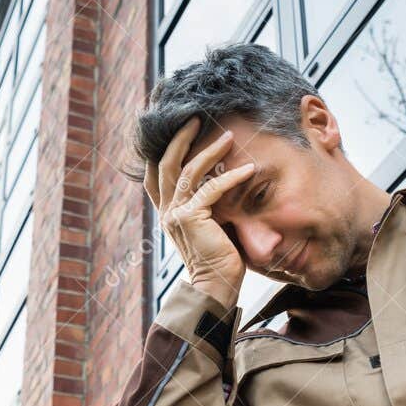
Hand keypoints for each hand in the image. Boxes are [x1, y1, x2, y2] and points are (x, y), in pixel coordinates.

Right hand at [144, 115, 253, 308]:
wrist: (214, 288)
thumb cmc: (219, 260)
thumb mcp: (210, 226)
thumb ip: (208, 205)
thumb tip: (223, 181)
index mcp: (167, 212)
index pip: (156, 174)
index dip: (162, 149)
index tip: (176, 128)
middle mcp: (166, 210)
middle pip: (166, 163)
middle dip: (180, 138)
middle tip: (196, 118)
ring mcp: (176, 213)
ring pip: (188, 170)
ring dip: (209, 150)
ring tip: (228, 136)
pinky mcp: (191, 218)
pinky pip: (212, 189)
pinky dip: (231, 177)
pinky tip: (248, 169)